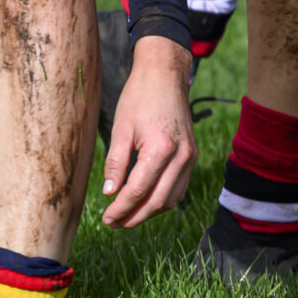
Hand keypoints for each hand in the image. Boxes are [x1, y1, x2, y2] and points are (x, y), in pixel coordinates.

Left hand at [99, 34, 195, 227]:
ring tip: (126, 216)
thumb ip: (115, 163)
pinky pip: (179, 187)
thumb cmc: (140, 97)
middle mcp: (181, 156)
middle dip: (134, 217)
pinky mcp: (191, 155)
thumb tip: (110, 194)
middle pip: (157, 201)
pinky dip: (162, 200)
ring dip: (149, 212)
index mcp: (161, 148)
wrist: (165, 75)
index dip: (121, 209)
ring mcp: (190, 157)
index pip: (138, 191)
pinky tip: (144, 201)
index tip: (106, 219)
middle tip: (114, 223)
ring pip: (171, 199)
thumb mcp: (121, 128)